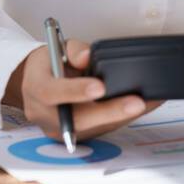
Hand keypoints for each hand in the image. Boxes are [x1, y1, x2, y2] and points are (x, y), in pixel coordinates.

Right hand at [13, 41, 162, 142]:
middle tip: (136, 103)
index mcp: (35, 88)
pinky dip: (122, 119)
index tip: (100, 87)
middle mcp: (45, 115)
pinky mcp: (76, 136)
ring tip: (148, 103)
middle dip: (109, 112)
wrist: (36, 85)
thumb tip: (87, 56)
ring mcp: (61, 130)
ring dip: (122, 117)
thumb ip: (73, 49)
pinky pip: (100, 129)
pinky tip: (143, 107)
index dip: (76, 91)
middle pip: (77, 119)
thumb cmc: (49, 65)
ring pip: (93, 128)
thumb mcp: (56, 48)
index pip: (52, 93)